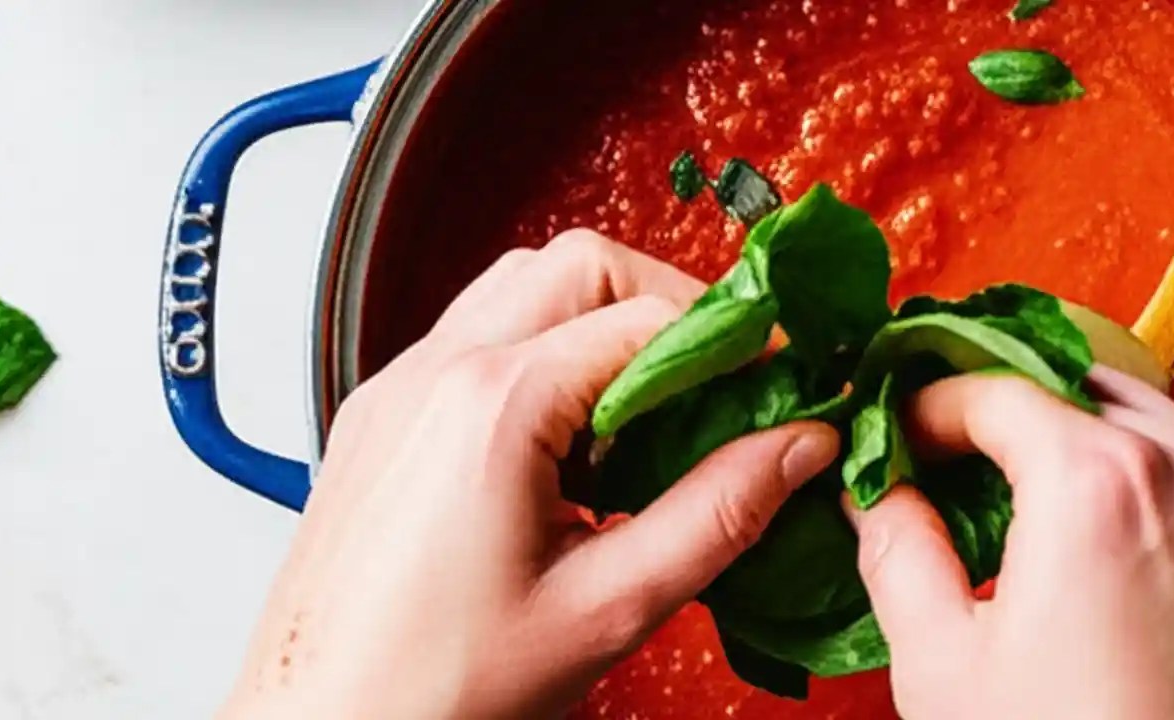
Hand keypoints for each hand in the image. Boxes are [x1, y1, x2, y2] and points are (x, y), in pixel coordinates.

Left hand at [218, 231, 839, 719]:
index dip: (734, 339)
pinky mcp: (380, 415)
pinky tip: (567, 440)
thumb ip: (715, 515)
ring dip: (597, 323)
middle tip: (717, 379)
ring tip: (642, 411)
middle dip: (666, 304)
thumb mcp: (603, 607)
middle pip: (579, 266)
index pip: (647, 317)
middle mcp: (434, 374)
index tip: (777, 377)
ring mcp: (397, 388)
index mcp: (491, 407)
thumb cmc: (433, 688)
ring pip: (520, 287)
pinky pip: (472, 337)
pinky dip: (539, 355)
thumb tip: (793, 450)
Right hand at [847, 366, 1173, 718]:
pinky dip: (1115, 450)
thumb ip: (895, 550)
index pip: (990, 392)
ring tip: (995, 466)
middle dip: (988, 403)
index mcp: (1094, 484)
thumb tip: (874, 494)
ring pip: (1127, 406)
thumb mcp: (940, 660)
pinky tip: (1068, 502)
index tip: (888, 435)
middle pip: (1061, 383)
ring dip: (1054, 418)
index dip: (923, 407)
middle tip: (931, 443)